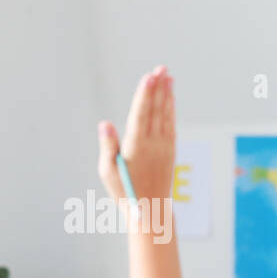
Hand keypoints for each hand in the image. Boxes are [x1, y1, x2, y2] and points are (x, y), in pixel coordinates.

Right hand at [98, 66, 175, 205]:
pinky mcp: (170, 151)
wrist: (151, 210)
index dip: (146, 94)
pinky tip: (170, 98)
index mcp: (137, 147)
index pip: (142, 114)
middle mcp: (154, 145)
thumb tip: (105, 123)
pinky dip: (171, 110)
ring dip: (167, 95)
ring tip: (168, 76)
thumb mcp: (108, 171)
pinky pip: (171, 125)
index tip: (149, 77)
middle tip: (161, 68)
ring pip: (166, 116)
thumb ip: (108, 146)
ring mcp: (164, 147)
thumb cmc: (125, 192)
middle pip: (157, 111)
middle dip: (159, 88)